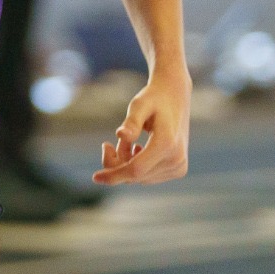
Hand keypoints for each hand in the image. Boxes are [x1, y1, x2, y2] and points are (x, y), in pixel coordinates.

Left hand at [94, 70, 190, 185]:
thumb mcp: (139, 104)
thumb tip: (120, 135)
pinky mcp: (178, 169)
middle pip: (136, 176)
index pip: (136, 170)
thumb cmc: (153, 98)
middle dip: (116, 164)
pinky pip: (149, 176)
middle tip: (107, 145)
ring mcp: (179, 166)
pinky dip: (137, 165)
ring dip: (126, 163)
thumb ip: (131, 121)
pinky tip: (136, 147)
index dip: (114, 175)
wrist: (175, 96)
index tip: (95, 177)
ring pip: (141, 178)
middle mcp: (176, 159)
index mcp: (167, 144)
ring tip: (126, 141)